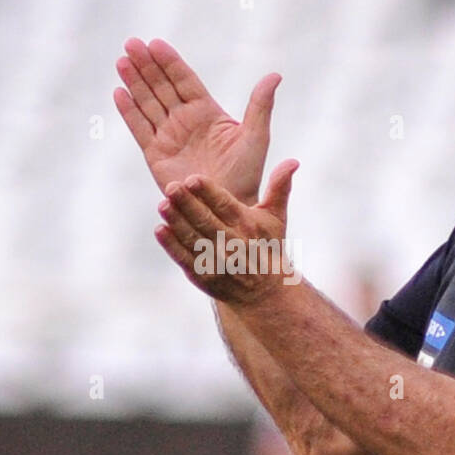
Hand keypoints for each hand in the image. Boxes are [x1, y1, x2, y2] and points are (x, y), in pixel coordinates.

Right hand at [114, 37, 280, 203]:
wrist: (225, 209)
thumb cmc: (245, 176)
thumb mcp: (256, 138)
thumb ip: (261, 106)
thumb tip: (275, 75)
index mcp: (207, 112)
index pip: (184, 80)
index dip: (169, 62)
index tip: (155, 43)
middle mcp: (185, 121)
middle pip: (162, 86)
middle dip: (146, 65)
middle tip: (131, 44)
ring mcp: (169, 137)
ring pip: (148, 103)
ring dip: (134, 82)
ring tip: (121, 61)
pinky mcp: (156, 155)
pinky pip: (139, 128)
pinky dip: (129, 111)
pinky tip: (119, 92)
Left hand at [155, 159, 299, 304]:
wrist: (264, 293)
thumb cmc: (267, 248)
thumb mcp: (276, 218)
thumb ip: (279, 188)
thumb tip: (293, 161)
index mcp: (247, 226)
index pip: (225, 205)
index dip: (208, 192)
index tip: (193, 178)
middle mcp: (232, 244)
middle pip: (206, 221)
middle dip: (187, 204)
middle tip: (171, 186)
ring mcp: (216, 262)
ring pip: (192, 238)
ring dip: (176, 221)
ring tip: (162, 204)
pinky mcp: (203, 277)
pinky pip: (184, 259)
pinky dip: (172, 246)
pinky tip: (160, 230)